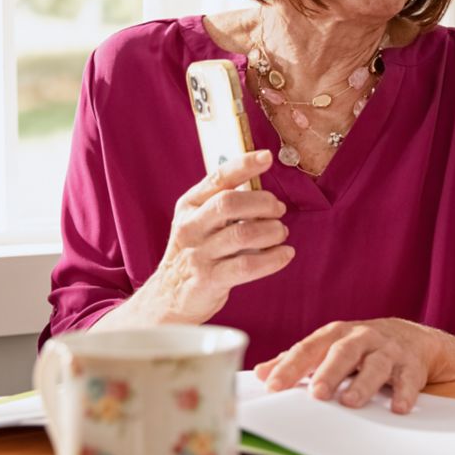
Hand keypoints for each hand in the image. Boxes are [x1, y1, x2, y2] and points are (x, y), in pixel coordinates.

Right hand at [142, 150, 292, 323]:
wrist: (168, 297)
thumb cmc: (195, 253)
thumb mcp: (199, 222)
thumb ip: (223, 203)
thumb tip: (263, 190)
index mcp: (189, 205)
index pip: (217, 178)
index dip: (243, 165)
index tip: (267, 157)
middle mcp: (190, 226)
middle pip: (230, 203)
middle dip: (263, 202)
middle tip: (279, 209)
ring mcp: (198, 254)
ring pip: (242, 234)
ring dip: (271, 231)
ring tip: (281, 233)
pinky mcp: (208, 279)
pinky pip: (247, 266)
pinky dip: (273, 259)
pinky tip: (285, 254)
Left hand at [255, 318, 448, 413]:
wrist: (410, 337)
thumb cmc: (359, 347)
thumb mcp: (328, 347)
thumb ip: (296, 360)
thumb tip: (259, 373)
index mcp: (335, 334)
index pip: (309, 348)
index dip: (290, 367)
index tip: (272, 385)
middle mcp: (361, 338)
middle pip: (343, 352)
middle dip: (329, 372)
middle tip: (316, 393)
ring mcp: (388, 350)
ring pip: (376, 364)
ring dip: (363, 383)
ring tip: (350, 402)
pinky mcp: (411, 365)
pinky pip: (408, 378)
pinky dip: (404, 392)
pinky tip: (397, 408)